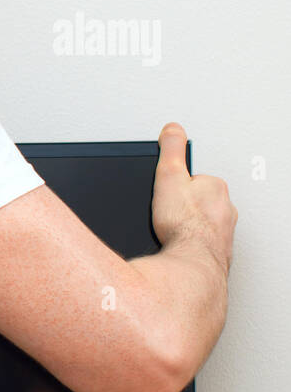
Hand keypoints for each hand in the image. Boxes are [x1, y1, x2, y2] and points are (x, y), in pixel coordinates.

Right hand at [150, 123, 236, 273]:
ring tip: (171, 231)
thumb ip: (171, 149)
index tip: (166, 196)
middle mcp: (226, 208)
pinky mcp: (218, 251)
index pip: (193, 179)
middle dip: (181, 207)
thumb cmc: (184, 225)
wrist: (191, 263)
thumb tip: (172, 128)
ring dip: (186, 226)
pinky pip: (201, 243)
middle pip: (197, 201)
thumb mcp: (169, 176)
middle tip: (167, 214)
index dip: (174, 187)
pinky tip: (178, 246)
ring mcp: (224, 231)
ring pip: (201, 222)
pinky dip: (190, 244)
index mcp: (216, 188)